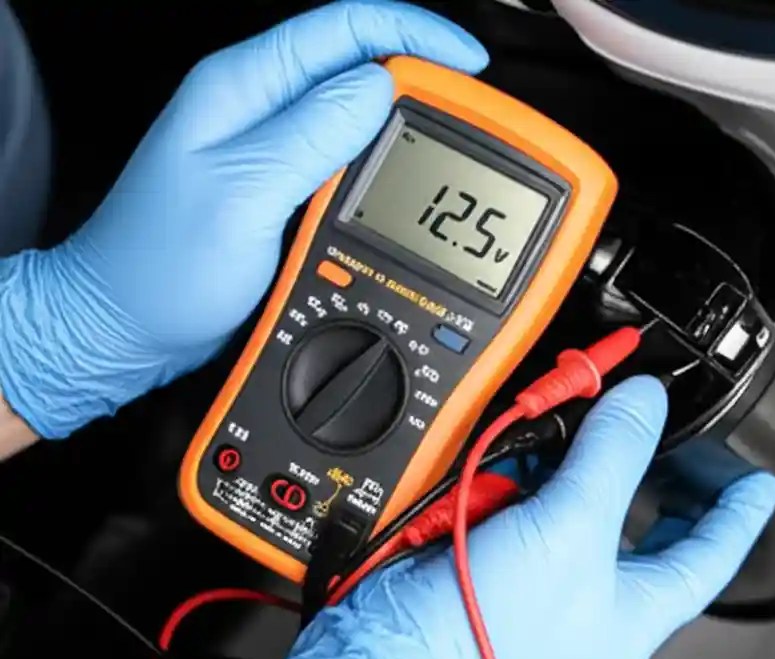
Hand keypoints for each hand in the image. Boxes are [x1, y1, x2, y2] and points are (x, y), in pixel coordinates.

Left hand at [0, 1, 486, 437]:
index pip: (344, 27)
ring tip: (449, 158)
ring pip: (361, 117)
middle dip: (424, 83)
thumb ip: (312, 137)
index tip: (468, 66)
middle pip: (362, 66)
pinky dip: (387, 170)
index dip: (416, 34)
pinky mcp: (283, 189)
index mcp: (243, 87)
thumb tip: (381, 89)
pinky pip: (349, 162)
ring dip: (409, 131)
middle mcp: (259, 109)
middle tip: (471, 121)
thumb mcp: (241, 195)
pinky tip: (406, 193)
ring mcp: (272, 149)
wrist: (122, 331)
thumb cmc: (156, 269)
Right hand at [274, 377, 774, 658]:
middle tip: (670, 433)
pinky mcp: (498, 558)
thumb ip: (615, 456)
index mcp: (635, 609)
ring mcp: (545, 578)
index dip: (740, 513)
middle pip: (645, 521)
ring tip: (583, 424)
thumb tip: (644, 403)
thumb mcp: (571, 528)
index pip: (711, 555)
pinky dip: (523, 472)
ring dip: (575, 460)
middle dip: (653, 470)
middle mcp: (593, 596)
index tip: (759, 482)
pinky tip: (517, 455)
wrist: (387, 657)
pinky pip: (526, 501)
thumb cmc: (486, 636)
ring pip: (580, 501)